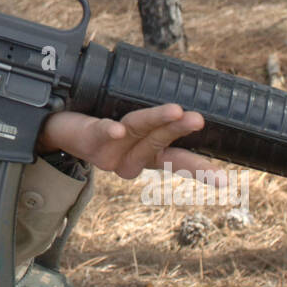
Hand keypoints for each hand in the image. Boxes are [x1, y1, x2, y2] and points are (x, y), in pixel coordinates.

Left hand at [37, 104, 224, 182]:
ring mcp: (112, 151)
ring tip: (177, 111)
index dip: (201, 171)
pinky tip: (118, 130)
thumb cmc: (103, 127)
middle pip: (158, 142)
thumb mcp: (132, 127)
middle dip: (178, 131)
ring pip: (137, 131)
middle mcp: (132, 158)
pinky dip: (111, 131)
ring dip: (156, 122)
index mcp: (147, 155)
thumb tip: (190, 104)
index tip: (226, 182)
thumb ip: (156, 122)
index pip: (178, 162)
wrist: (59, 131)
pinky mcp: (91, 140)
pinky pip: (102, 133)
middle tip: (199, 119)